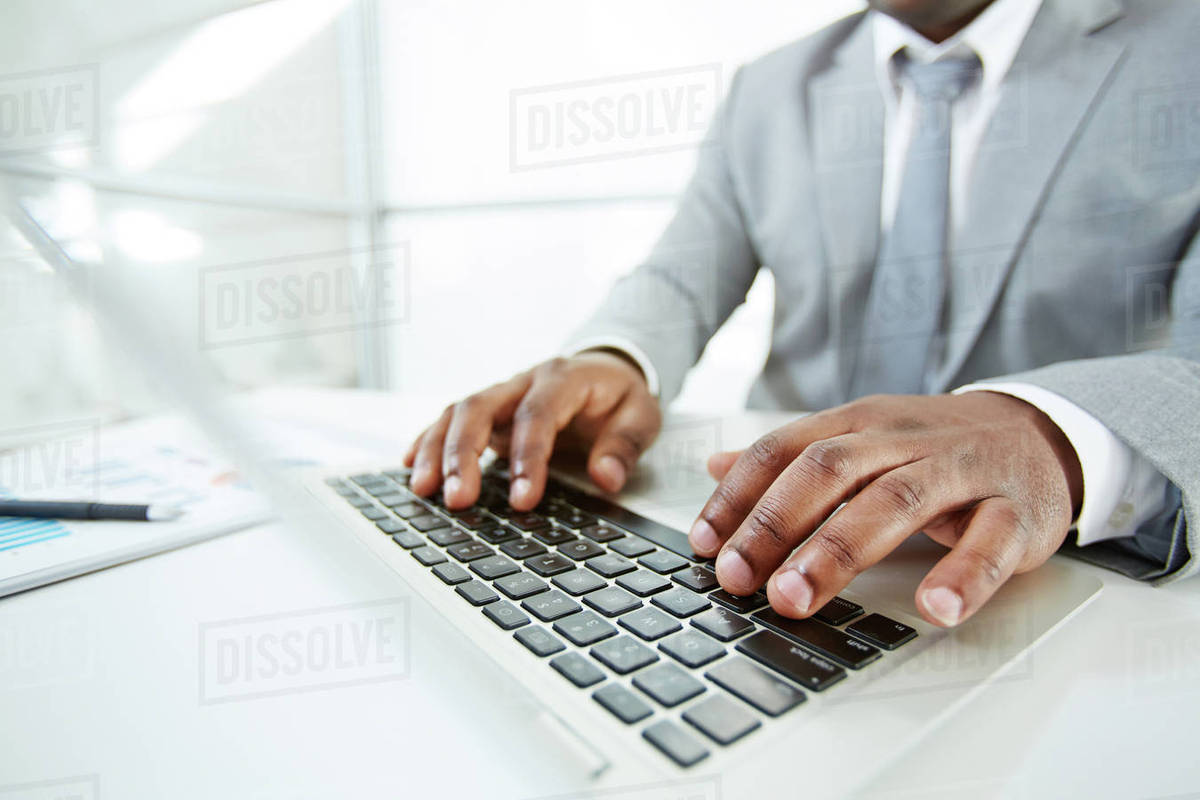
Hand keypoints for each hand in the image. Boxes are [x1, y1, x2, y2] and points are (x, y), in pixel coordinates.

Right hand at [404, 351, 661, 510]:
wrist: (607, 369)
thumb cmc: (620, 396)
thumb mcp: (642, 414)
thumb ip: (625, 445)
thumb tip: (606, 478)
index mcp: (563, 379)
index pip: (537, 416)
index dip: (527, 458)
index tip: (522, 500)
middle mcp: (524, 382)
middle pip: (481, 408)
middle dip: (464, 454)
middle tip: (458, 499)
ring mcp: (501, 395)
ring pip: (457, 413)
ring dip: (437, 450)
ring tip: (423, 489)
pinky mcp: (489, 412)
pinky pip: (450, 420)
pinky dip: (427, 441)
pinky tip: (410, 466)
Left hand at [688, 393, 1083, 627]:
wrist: (1038, 434)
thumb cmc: (931, 448)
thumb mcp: (859, 439)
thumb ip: (790, 457)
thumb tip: (714, 467)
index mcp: (859, 423)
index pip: (785, 450)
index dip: (739, 496)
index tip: (703, 543)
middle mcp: (903, 439)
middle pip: (831, 470)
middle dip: (776, 525)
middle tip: (738, 578)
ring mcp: (961, 470)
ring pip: (897, 500)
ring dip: (839, 551)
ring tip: (796, 596)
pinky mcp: (1016, 509)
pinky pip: (991, 541)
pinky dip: (963, 575)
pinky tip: (934, 608)